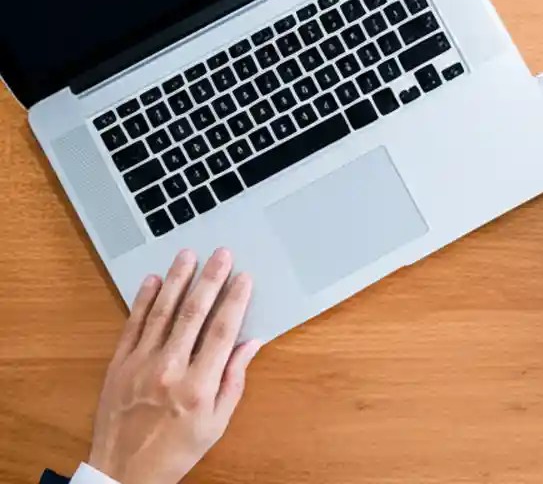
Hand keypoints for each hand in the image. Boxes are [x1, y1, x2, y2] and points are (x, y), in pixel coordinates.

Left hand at [88, 249, 260, 483]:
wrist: (124, 472)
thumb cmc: (176, 450)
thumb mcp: (217, 422)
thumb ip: (234, 380)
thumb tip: (250, 344)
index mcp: (198, 386)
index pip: (222, 332)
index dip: (235, 301)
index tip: (244, 279)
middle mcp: (168, 370)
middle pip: (193, 314)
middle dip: (210, 280)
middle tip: (221, 255)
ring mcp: (140, 365)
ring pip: (161, 313)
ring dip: (177, 281)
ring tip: (187, 255)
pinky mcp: (118, 365)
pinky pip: (132, 325)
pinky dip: (143, 301)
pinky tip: (153, 281)